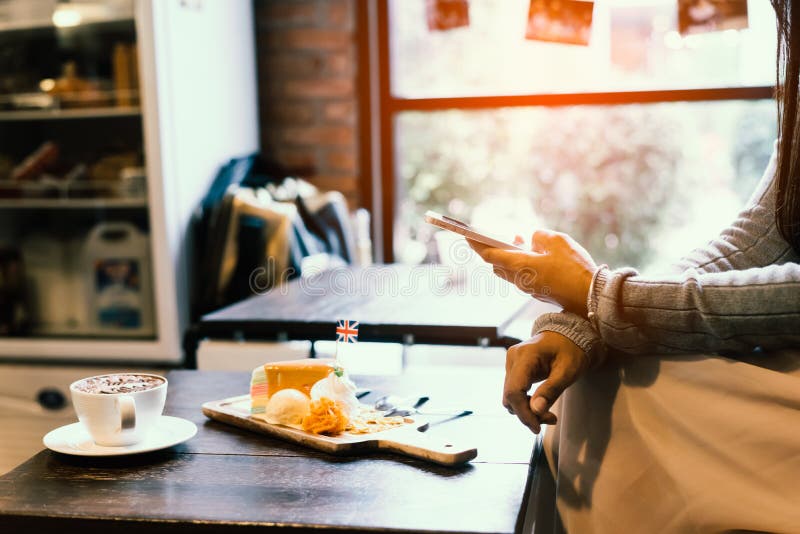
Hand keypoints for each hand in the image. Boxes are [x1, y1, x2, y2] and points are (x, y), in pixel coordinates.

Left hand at [468, 230, 596, 316]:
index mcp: (520, 266)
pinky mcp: (538, 291)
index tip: (466, 235)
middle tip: (485, 237)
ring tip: (516, 241)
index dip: (476, 244)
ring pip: (509, 271)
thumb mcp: (557, 241)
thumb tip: (532, 241)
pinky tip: (531, 253)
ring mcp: (528, 288)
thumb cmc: (574, 268)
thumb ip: (539, 237)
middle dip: (490, 250)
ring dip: (508, 257)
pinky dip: (521, 264)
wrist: (591, 295)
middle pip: (496, 265)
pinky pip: (522, 276)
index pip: (490, 254)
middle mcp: (520, 279)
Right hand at [503, 331, 590, 433]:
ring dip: (526, 409)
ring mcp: (511, 363)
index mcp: (525, 356)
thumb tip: (535, 411)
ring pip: (510, 396)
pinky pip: (514, 391)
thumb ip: (551, 390)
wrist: (568, 334)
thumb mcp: (567, 371)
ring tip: (548, 413)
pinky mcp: (514, 368)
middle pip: (510, 396)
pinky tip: (540, 404)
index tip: (536, 428)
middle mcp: (513, 358)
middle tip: (551, 419)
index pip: (514, 390)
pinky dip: (525, 402)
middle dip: (527, 413)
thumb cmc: (571, 350)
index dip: (523, 413)